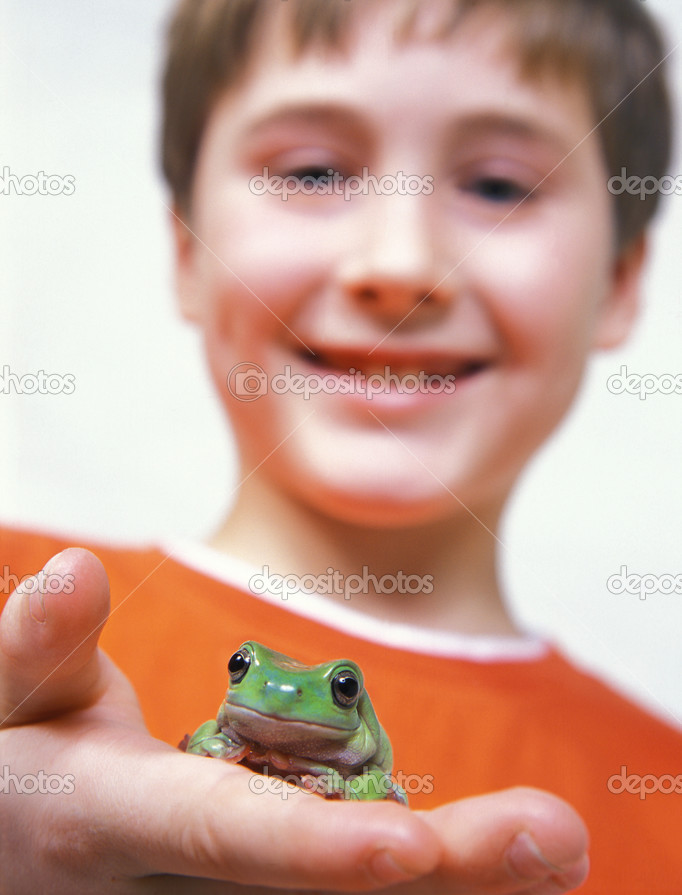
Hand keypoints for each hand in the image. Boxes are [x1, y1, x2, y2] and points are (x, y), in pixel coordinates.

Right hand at [0, 547, 587, 892]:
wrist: (20, 848)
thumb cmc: (15, 769)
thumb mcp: (8, 705)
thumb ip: (36, 646)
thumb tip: (73, 573)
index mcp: (116, 827)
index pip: (224, 837)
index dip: (315, 852)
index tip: (413, 847)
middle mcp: (181, 887)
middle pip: (319, 888)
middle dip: (442, 874)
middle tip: (554, 838)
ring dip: (460, 883)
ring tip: (556, 848)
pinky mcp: (246, 890)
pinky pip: (337, 886)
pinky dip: (426, 879)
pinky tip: (499, 862)